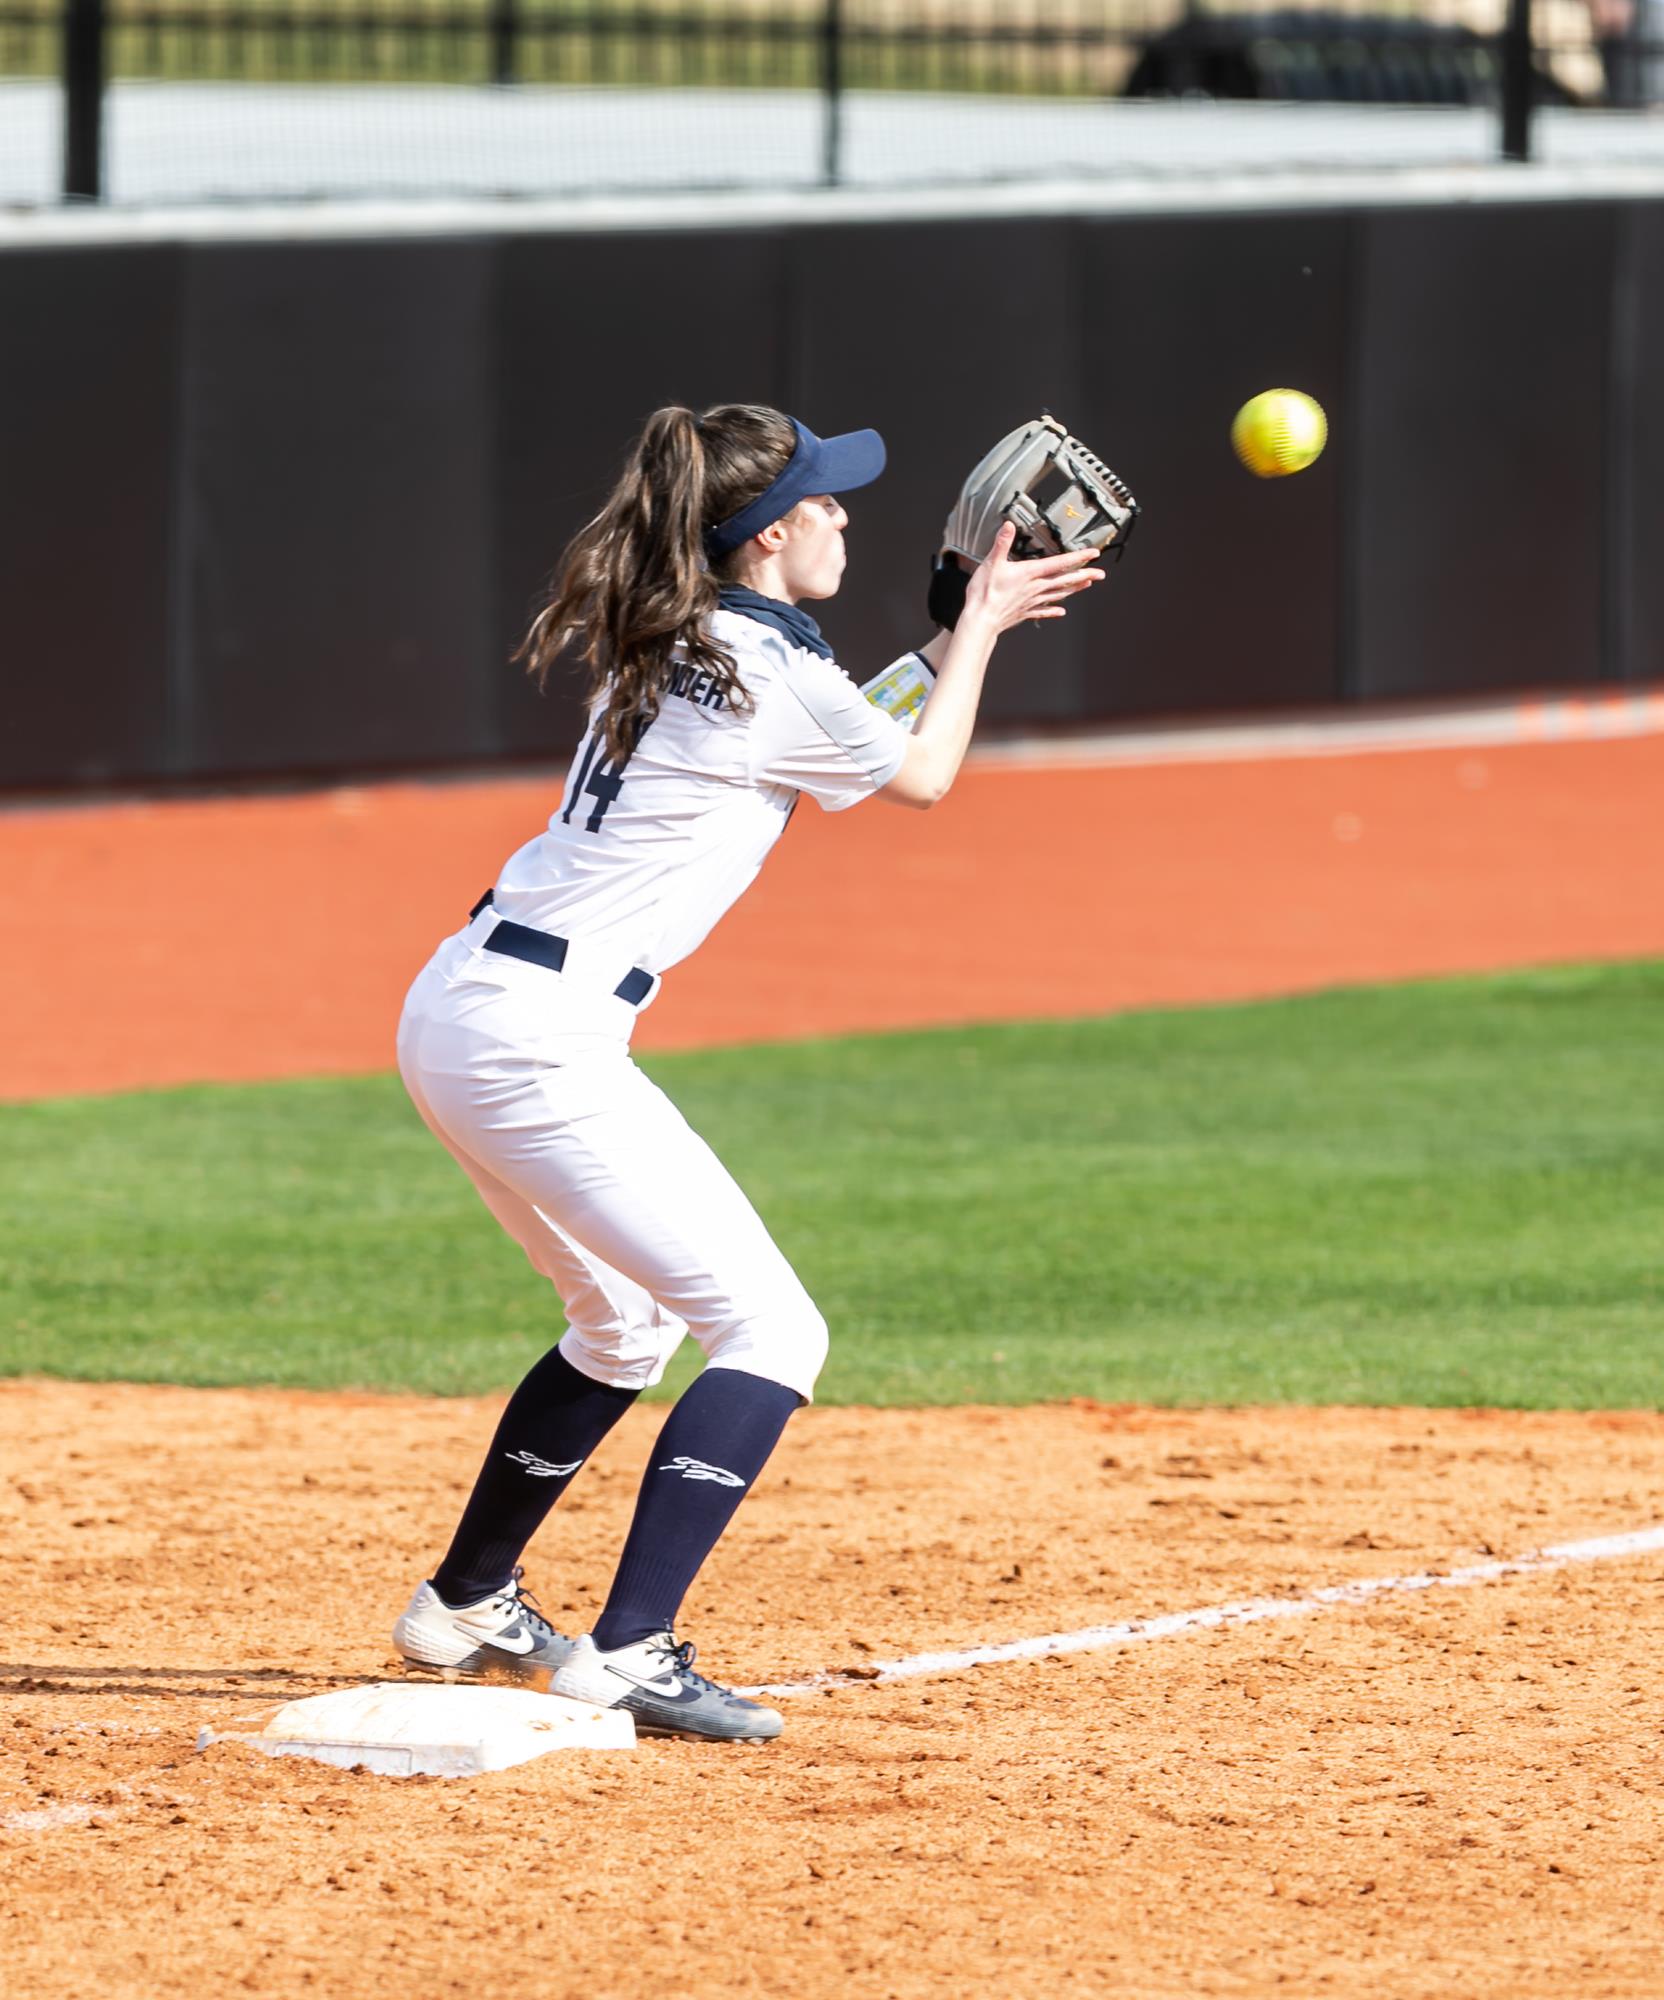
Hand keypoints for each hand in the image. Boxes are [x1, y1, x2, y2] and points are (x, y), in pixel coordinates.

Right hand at [959, 523, 1103, 634]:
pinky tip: (1061, 612)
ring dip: (1074, 589)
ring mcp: (1032, 601)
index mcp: (1030, 573)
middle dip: (1084, 575)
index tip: (1093, 554)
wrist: (981, 620)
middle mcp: (1035, 588)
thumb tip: (1009, 526)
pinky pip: (1043, 611)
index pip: (1060, 563)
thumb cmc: (985, 594)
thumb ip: (1002, 543)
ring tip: (1086, 585)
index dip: (1078, 557)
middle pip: (1065, 580)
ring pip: (1058, 594)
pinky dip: (1053, 611)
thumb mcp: (992, 563)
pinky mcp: (1025, 612)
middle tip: (1100, 573)